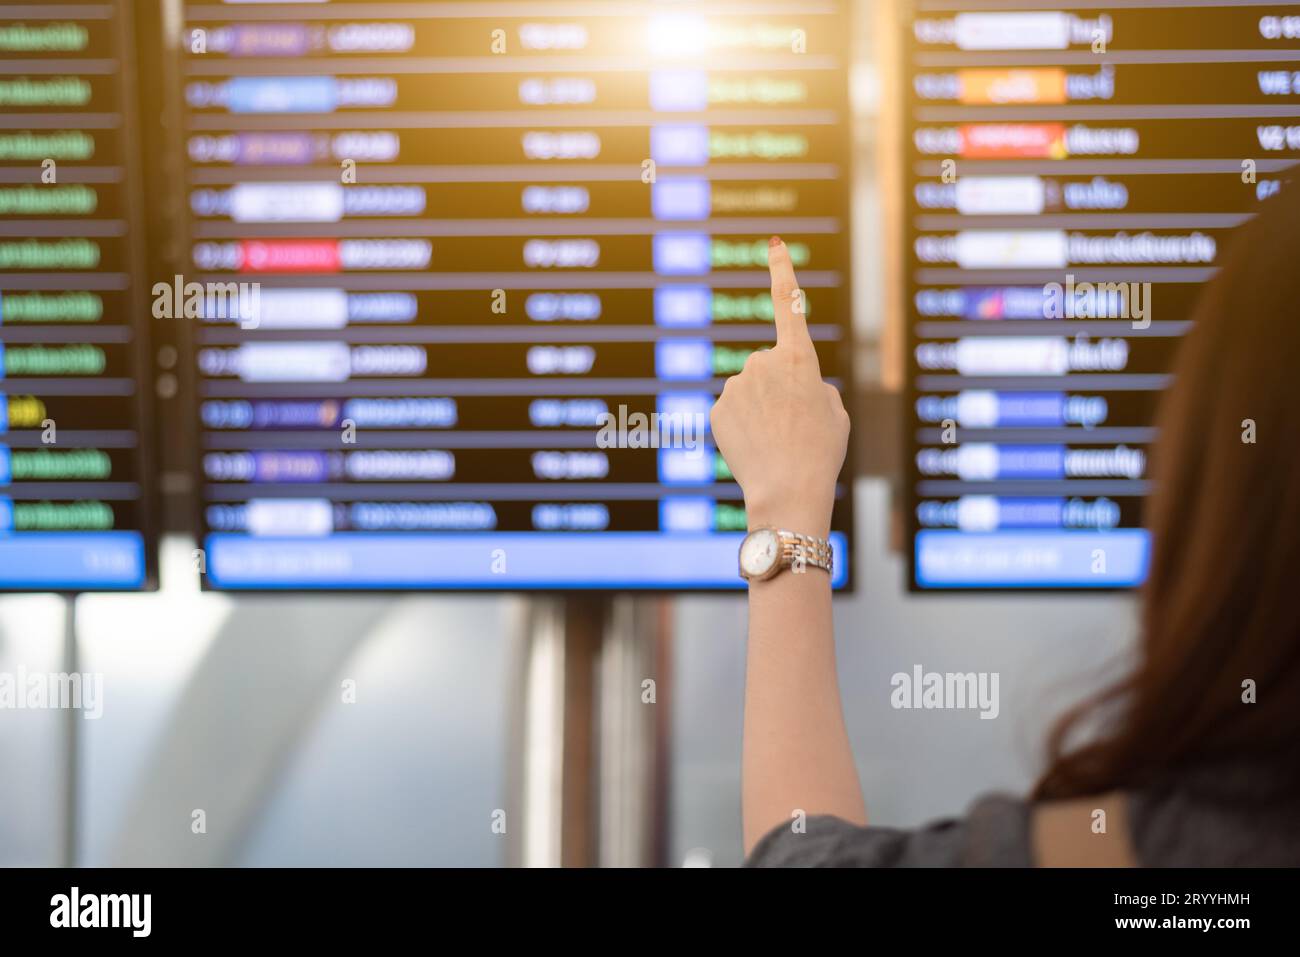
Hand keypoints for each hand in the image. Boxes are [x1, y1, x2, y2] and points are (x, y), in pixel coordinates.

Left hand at [709, 236, 848, 538]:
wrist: (788, 489)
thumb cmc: (820, 452)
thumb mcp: (835, 413)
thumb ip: (814, 387)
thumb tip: (791, 385)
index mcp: (799, 358)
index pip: (789, 304)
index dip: (782, 271)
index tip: (774, 244)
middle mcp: (763, 362)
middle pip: (769, 367)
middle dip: (778, 389)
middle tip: (793, 424)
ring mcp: (737, 384)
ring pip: (749, 390)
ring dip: (760, 409)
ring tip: (776, 440)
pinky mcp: (718, 408)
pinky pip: (732, 411)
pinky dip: (742, 426)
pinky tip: (755, 446)